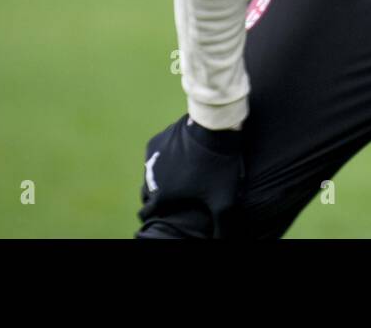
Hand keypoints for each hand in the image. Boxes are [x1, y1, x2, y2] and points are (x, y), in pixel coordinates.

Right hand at [136, 114, 245, 238]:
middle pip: (146, 193)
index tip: (158, 218)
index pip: (146, 213)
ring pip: (150, 174)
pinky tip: (177, 159)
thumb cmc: (219, 167)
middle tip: (168, 198)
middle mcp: (150, 177)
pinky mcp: (156, 141)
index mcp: (161, 196)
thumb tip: (221, 241)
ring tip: (174, 179)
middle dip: (154, 198)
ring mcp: (151, 157)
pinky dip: (162, 158)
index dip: (152, 217)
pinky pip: (155, 154)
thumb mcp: (224, 201)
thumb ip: (221, 227)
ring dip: (158, 177)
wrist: (214, 129)